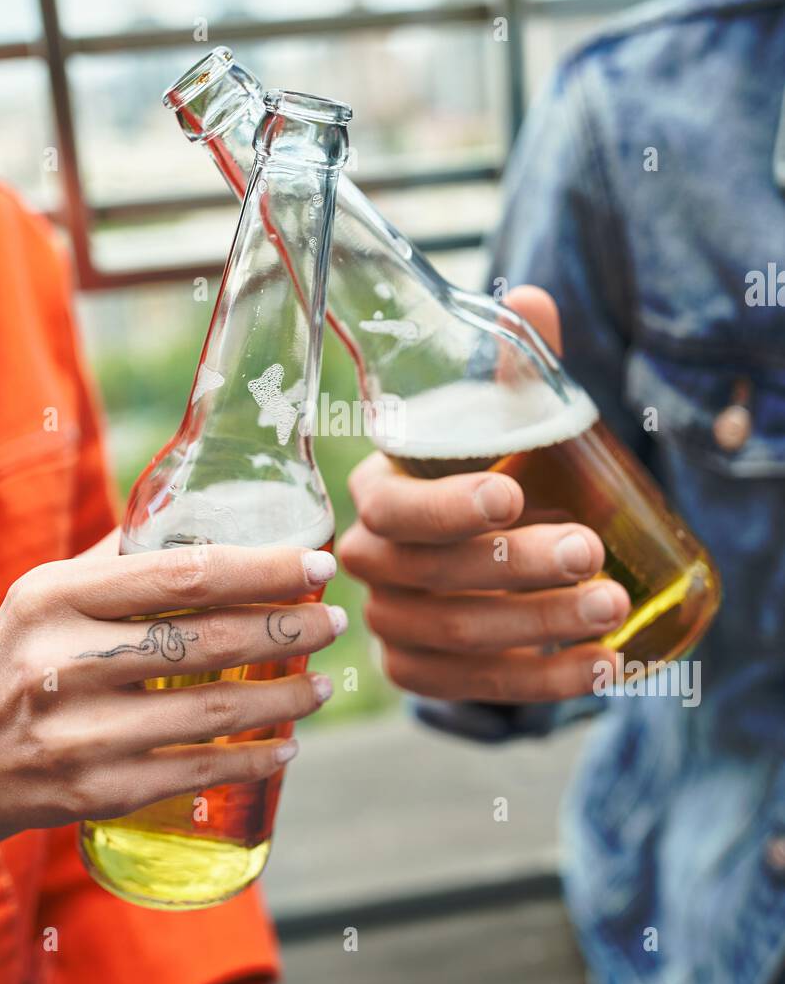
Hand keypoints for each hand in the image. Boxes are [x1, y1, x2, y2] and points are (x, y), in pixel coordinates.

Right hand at [0, 538, 341, 895]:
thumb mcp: (40, 598)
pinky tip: (287, 744)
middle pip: (205, 640)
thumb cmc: (10, 665)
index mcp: (55, 597)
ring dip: (283, 697)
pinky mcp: (95, 790)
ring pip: (211, 710)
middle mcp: (63, 660)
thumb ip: (114, 563)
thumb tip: (200, 521)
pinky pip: (195, 770)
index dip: (263, 570)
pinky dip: (251, 757)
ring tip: (322, 683)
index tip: (318, 564)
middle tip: (332, 622)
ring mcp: (80, 732)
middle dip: (287, 630)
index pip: (182, 575)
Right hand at [338, 286, 630, 706]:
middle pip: (433, 573)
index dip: (448, 506)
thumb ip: (518, 369)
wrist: (481, 550)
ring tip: (613, 610)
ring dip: (538, 625)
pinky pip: (471, 687)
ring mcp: (390, 621)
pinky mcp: (417, 671)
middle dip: (518, 565)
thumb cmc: (494, 473)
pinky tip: (601, 668)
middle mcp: (369, 559)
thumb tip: (531, 297)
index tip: (514, 495)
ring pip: (456, 634)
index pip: (395, 507)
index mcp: (376, 491)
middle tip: (593, 553)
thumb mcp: (503, 425)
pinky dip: (539, 682)